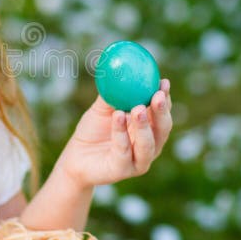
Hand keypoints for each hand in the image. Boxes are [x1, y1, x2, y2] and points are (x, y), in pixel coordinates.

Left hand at [57, 79, 172, 189]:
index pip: (162, 114)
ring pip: (148, 144)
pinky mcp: (123, 171)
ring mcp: (138, 161)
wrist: (75, 158)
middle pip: (162, 129)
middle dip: (162, 112)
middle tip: (158, 95)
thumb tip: (120, 68)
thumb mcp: (102, 109)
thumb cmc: (92, 132)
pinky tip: (118, 117)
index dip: (165, 98)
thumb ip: (113, 93)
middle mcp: (149, 146)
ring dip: (145, 125)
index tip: (163, 82)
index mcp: (149, 130)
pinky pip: (124, 151)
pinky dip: (121, 133)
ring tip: (138, 108)